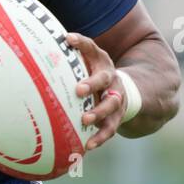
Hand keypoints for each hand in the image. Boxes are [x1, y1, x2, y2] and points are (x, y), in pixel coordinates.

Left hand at [67, 32, 124, 151]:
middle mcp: (112, 81)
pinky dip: (100, 137)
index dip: (82, 43)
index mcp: (102, 64)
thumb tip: (58, 37)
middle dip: (92, 85)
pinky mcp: (116, 119)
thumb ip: (75, 51)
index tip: (69, 39)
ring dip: (98, 113)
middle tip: (78, 90)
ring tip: (85, 119)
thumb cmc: (96, 76)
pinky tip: (88, 146)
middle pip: (104, 80)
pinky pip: (109, 129)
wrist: (125, 94)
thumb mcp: (89, 61)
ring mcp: (116, 100)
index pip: (92, 49)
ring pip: (110, 106)